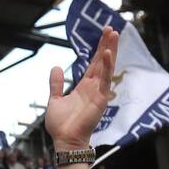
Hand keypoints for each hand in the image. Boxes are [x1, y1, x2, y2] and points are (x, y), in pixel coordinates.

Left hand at [44, 26, 117, 150]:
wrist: (65, 140)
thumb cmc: (61, 125)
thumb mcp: (55, 99)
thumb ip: (56, 84)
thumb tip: (56, 67)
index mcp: (85, 86)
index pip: (94, 63)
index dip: (99, 48)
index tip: (104, 34)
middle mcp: (94, 87)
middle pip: (103, 61)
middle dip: (107, 45)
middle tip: (112, 28)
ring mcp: (99, 92)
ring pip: (106, 67)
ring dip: (110, 50)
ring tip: (114, 34)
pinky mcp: (100, 99)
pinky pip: (104, 80)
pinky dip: (106, 66)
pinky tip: (107, 53)